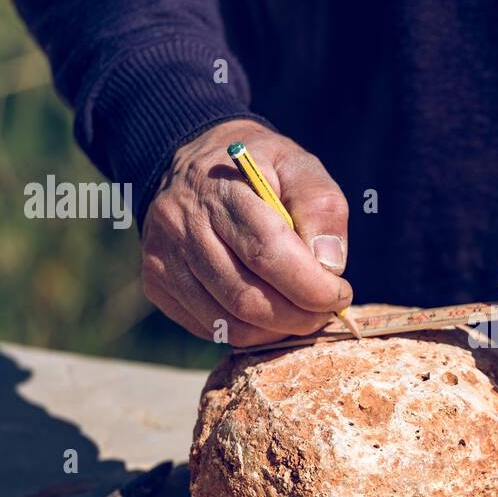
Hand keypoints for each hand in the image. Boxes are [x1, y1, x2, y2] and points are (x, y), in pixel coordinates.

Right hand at [141, 119, 351, 344]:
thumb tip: (331, 265)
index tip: (340, 292)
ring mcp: (164, 260)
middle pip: (246, 297)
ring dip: (277, 330)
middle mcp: (182, 226)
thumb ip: (321, 207)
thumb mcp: (297, 165)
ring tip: (303, 313)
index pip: (266, 251)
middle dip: (299, 316)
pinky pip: (211, 328)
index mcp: (221, 190)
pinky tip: (270, 314)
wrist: (192, 164)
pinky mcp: (157, 285)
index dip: (310, 285)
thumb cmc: (258, 169)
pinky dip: (251, 332)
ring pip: (229, 322)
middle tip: (326, 310)